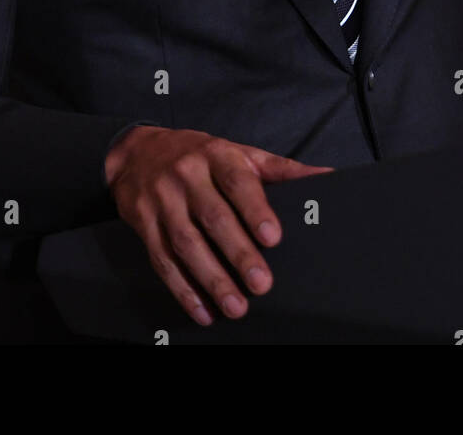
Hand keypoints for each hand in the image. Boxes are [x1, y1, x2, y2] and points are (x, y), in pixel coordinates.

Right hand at [105, 125, 332, 325]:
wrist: (137, 152)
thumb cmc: (200, 155)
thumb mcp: (239, 153)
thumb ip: (281, 169)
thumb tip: (326, 176)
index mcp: (216, 154)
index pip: (237, 182)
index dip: (255, 209)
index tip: (273, 237)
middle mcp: (187, 175)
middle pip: (213, 217)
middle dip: (237, 252)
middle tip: (261, 284)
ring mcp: (162, 200)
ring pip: (186, 243)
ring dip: (211, 278)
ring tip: (236, 306)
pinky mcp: (144, 224)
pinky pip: (162, 260)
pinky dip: (182, 289)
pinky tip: (202, 310)